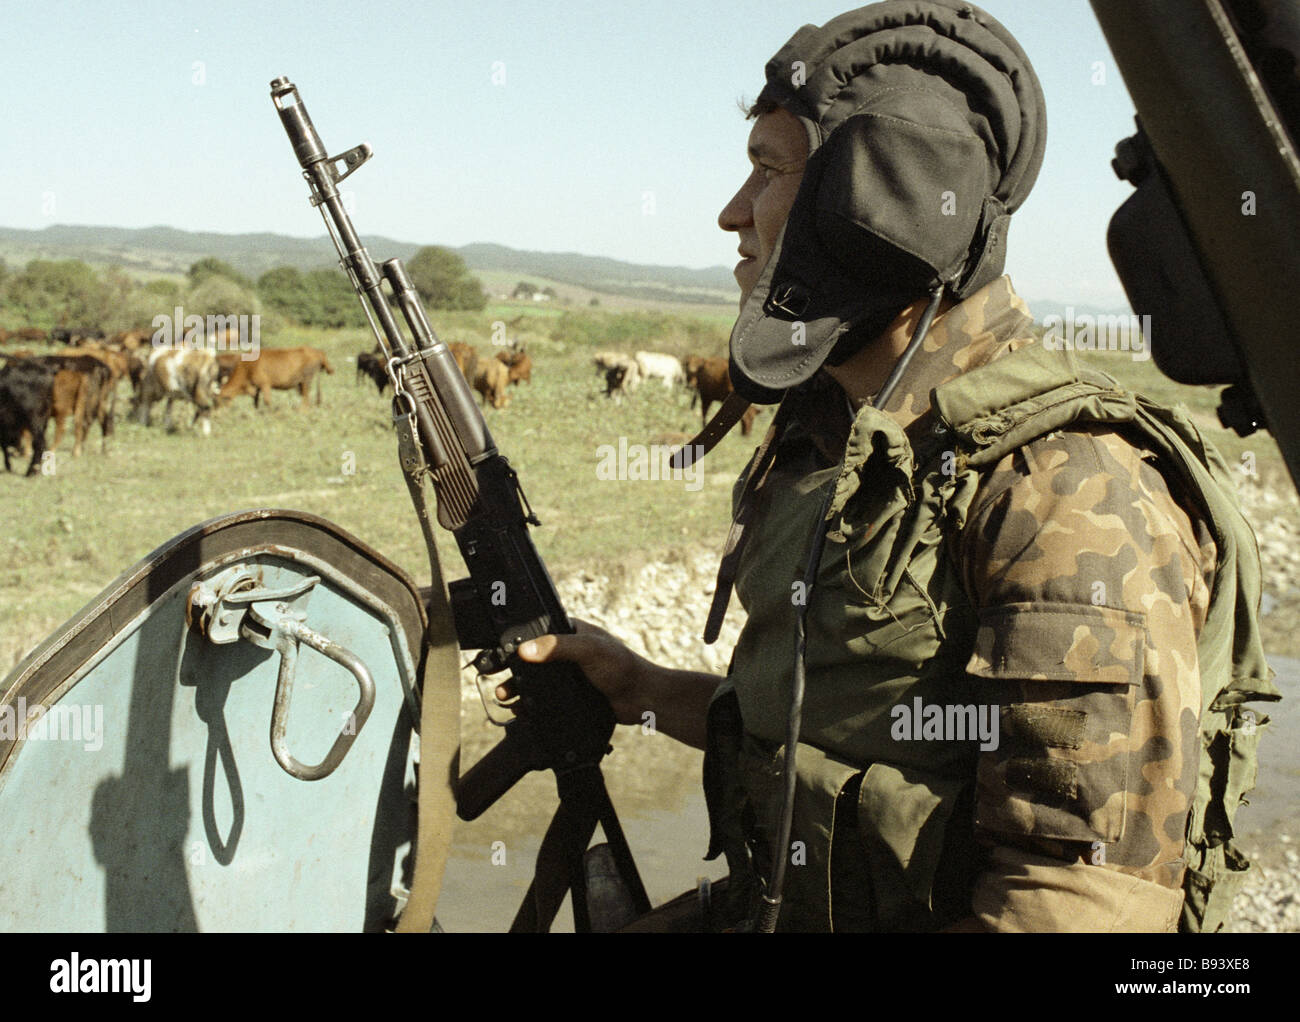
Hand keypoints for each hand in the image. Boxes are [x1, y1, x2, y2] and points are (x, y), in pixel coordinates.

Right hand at [502, 618, 648, 725]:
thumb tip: (525, 650)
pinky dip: (531, 704)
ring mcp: (567, 674)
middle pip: (530, 659)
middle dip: (510, 670)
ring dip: (518, 689)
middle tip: (494, 680)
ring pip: (535, 681)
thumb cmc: (622, 667)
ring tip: (505, 698)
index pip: (535, 632)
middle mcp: (565, 652)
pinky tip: (521, 711)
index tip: (496, 655)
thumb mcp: (589, 650)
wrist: (641, 699)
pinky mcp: (570, 694)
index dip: (513, 643)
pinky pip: (544, 699)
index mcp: (570, 631)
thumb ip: (557, 647)